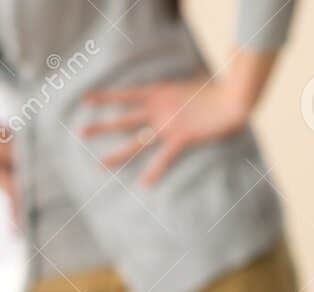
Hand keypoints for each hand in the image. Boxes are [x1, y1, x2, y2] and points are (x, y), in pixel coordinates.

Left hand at [78, 73, 250, 186]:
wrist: (234, 97)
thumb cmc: (215, 91)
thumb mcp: (188, 85)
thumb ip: (174, 93)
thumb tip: (171, 91)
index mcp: (158, 94)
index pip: (125, 95)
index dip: (105, 97)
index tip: (85, 100)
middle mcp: (158, 109)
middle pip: (123, 120)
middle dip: (101, 127)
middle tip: (80, 133)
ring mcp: (168, 125)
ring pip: (137, 142)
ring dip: (117, 154)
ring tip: (99, 164)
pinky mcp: (182, 139)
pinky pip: (164, 158)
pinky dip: (155, 171)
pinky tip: (144, 185)